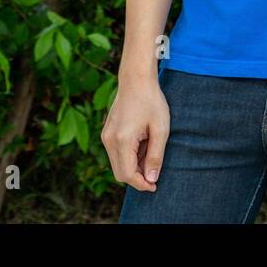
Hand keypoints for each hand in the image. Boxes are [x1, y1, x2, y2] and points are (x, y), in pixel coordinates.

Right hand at [101, 72, 169, 191]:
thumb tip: (151, 179)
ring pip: (117, 164)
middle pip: (120, 173)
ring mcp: (105, 136)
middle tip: (155, 172)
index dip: (141, 184)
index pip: (127, 175)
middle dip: (137, 177)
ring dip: (133, 166)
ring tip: (151, 149)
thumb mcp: (160, 129)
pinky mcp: (106, 133)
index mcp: (122, 140)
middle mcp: (109, 140)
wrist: (136, 80)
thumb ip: (155, 156)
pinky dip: (129, 156)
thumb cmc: (152, 102)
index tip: (154, 186)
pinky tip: (143, 144)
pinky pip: (116, 153)